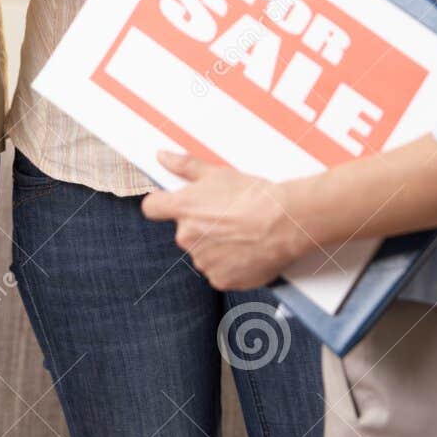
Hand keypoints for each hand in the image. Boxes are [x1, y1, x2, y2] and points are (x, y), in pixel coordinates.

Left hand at [142, 151, 316, 289]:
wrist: (284, 222)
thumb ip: (184, 166)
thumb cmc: (254, 195)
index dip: (161, 205)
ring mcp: (203, 261)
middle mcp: (187, 237)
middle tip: (227, 217)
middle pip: (185, 232)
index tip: (172, 204)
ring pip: (203, 253)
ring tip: (242, 234)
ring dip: (216, 247)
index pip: (152, 208)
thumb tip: (162, 157)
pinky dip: (230, 265)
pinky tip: (247, 251)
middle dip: (201, 227)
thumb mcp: (218, 173)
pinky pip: (219, 272)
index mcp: (183, 209)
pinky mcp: (221, 279)